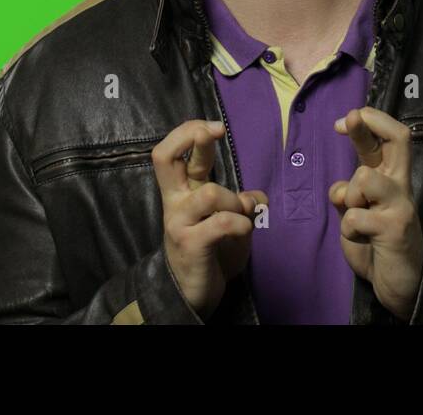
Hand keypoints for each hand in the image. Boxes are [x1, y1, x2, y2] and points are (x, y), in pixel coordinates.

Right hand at [152, 119, 266, 319]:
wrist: (191, 294)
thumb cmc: (211, 253)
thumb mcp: (227, 222)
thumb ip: (240, 204)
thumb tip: (259, 197)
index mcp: (181, 191)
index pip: (170, 152)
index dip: (189, 131)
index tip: (216, 128)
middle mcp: (175, 202)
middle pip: (164, 157)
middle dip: (192, 136)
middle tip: (214, 132)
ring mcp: (179, 222)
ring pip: (211, 193)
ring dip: (237, 201)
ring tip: (243, 215)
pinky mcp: (190, 244)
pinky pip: (222, 223)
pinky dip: (242, 223)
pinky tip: (245, 232)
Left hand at [329, 107, 422, 321]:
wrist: (402, 284)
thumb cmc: (377, 245)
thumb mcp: (358, 213)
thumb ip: (349, 195)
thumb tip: (338, 185)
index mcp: (391, 178)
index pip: (392, 137)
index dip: (370, 121)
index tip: (343, 122)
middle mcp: (400, 186)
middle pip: (397, 139)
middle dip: (366, 124)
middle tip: (347, 119)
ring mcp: (400, 205)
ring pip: (365, 177)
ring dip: (349, 195)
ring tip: (356, 217)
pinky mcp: (396, 228)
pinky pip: (355, 216)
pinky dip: (348, 228)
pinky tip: (361, 239)